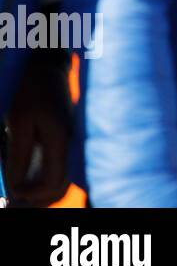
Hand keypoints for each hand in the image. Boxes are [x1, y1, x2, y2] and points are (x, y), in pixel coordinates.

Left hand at [4, 54, 71, 206]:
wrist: (49, 68)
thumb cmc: (32, 90)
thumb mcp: (19, 122)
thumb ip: (19, 155)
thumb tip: (16, 186)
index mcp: (62, 141)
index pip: (52, 183)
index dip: (32, 194)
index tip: (13, 191)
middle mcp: (73, 145)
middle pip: (61, 186)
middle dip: (39, 198)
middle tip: (17, 197)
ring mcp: (74, 142)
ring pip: (62, 179)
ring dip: (42, 189)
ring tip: (22, 188)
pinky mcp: (69, 139)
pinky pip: (61, 167)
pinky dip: (46, 177)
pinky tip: (31, 173)